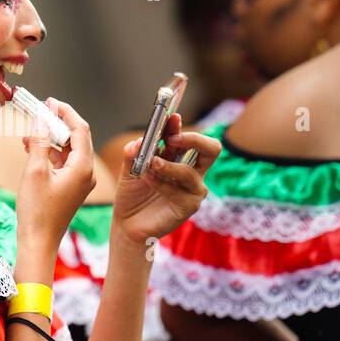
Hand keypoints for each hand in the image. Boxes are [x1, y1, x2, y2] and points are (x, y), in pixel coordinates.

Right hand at [15, 98, 95, 255]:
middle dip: (56, 123)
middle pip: (75, 138)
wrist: (38, 242)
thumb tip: (39, 120)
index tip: (50, 102)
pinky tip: (32, 148)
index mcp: (82, 167)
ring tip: (29, 132)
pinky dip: (49, 153)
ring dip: (49, 139)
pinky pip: (63, 163)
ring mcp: (79, 181)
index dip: (65, 112)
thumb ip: (38, 142)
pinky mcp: (70, 188)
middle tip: (39, 111)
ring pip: (67, 150)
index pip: (80, 130)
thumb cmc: (37, 211)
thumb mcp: (34, 171)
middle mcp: (86, 173)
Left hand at [111, 113, 219, 248]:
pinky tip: (148, 181)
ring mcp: (194, 190)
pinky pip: (180, 192)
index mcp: (181, 158)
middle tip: (172, 139)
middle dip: (193, 139)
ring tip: (149, 165)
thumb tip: (139, 141)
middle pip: (212, 149)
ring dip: (167, 166)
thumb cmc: (133, 194)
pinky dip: (162, 184)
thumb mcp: (130, 168)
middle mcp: (192, 172)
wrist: (127, 223)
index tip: (170, 117)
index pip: (189, 137)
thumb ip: (134, 153)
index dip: (181, 126)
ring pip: (190, 172)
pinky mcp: (189, 206)